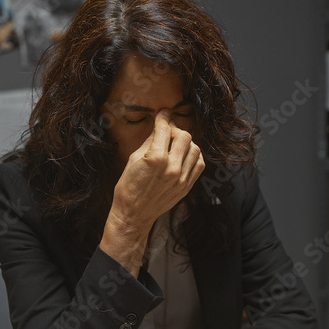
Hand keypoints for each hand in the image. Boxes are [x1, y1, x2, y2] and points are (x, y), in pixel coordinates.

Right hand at [100, 111, 205, 274]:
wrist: (134, 214)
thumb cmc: (129, 187)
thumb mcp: (134, 159)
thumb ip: (150, 141)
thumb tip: (160, 127)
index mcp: (156, 159)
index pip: (165, 129)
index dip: (164, 118)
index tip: (163, 114)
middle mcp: (172, 168)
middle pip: (184, 136)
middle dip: (175, 130)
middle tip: (167, 131)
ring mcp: (182, 178)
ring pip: (195, 148)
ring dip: (186, 143)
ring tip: (174, 145)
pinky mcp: (187, 186)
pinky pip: (199, 164)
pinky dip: (193, 156)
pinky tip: (183, 156)